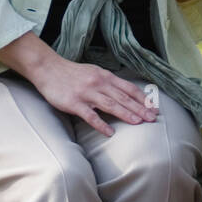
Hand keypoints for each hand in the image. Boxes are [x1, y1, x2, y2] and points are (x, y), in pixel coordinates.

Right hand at [29, 54, 159, 136]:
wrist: (48, 69)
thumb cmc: (72, 73)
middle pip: (123, 97)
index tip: (153, 107)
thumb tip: (125, 94)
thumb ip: (108, 83)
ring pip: (110, 105)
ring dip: (126, 114)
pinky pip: (90, 116)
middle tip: (152, 118)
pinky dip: (101, 124)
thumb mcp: (93, 73)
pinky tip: (110, 132)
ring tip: (138, 122)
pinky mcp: (74, 103)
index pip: (128, 88)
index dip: (142, 98)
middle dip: (139, 108)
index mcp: (104, 76)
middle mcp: (98, 83)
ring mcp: (86, 93)